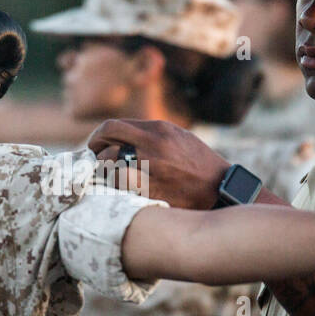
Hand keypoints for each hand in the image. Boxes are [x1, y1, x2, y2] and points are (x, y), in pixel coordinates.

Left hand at [88, 119, 229, 209]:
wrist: (219, 187)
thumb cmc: (198, 162)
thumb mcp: (178, 137)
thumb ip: (150, 134)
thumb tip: (121, 137)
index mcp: (158, 130)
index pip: (113, 126)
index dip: (99, 135)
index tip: (97, 143)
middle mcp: (152, 145)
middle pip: (107, 139)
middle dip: (96, 148)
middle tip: (96, 158)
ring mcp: (150, 168)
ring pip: (108, 163)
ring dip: (104, 169)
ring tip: (108, 174)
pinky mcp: (150, 190)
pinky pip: (118, 185)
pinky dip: (113, 186)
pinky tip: (118, 189)